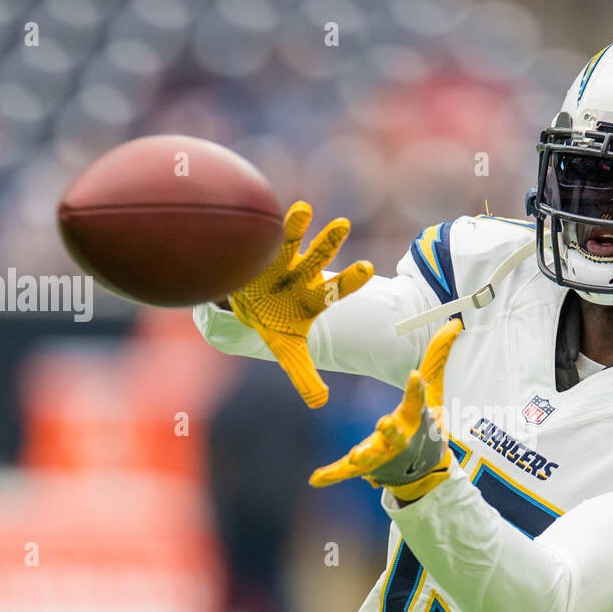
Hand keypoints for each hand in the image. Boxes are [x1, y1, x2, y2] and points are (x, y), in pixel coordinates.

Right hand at [230, 201, 372, 407]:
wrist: (244, 308)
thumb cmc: (273, 324)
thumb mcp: (288, 351)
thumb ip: (304, 375)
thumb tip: (320, 403)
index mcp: (314, 297)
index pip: (338, 288)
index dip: (351, 278)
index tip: (368, 266)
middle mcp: (301, 275)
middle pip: (318, 259)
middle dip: (329, 243)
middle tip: (343, 225)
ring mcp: (280, 262)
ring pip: (291, 242)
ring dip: (297, 226)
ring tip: (304, 209)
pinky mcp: (258, 253)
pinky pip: (263, 236)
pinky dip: (265, 224)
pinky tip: (267, 209)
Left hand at [309, 318, 462, 498]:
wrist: (420, 469)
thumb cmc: (425, 423)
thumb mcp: (433, 392)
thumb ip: (437, 358)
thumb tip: (454, 322)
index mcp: (414, 418)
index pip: (417, 400)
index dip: (416, 389)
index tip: (412, 375)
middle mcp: (400, 438)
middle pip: (397, 434)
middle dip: (392, 430)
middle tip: (385, 423)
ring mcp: (381, 455)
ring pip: (373, 456)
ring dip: (365, 456)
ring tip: (356, 455)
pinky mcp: (363, 467)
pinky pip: (345, 472)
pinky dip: (332, 475)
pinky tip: (314, 479)